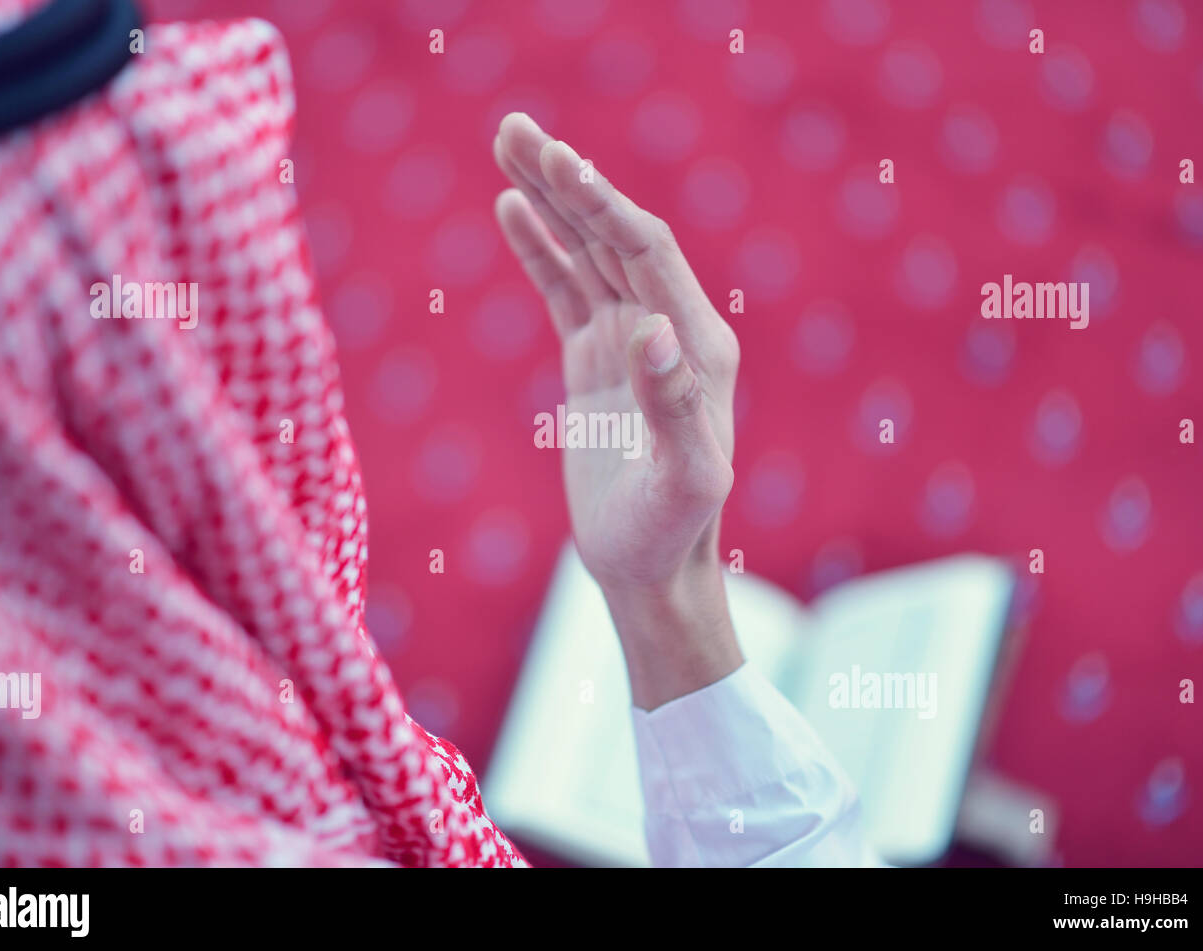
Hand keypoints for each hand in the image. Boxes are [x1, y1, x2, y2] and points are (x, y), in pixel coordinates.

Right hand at [493, 112, 742, 707]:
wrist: (650, 569)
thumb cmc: (672, 533)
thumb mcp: (684, 479)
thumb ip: (673, 406)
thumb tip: (656, 330)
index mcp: (696, 343)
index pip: (645, 251)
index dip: (601, 203)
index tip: (555, 159)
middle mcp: (668, 329)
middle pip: (612, 235)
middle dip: (566, 181)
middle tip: (514, 128)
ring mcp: (630, 342)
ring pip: (585, 254)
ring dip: (548, 201)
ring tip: (505, 145)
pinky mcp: (598, 362)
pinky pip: (565, 290)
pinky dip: (539, 249)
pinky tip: (511, 209)